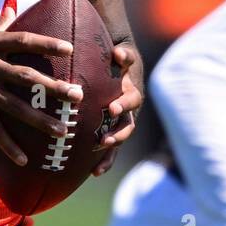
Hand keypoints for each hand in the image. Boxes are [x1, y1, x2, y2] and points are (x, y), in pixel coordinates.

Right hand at [0, 7, 83, 166]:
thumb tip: (14, 10)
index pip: (24, 41)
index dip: (47, 44)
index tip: (70, 49)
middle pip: (27, 77)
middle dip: (54, 87)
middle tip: (78, 96)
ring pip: (16, 107)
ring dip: (41, 121)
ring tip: (63, 130)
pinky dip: (9, 146)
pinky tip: (25, 160)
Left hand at [92, 43, 141, 175]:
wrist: (122, 68)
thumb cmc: (117, 60)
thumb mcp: (121, 55)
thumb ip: (123, 55)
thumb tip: (119, 52)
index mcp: (131, 92)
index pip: (131, 100)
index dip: (123, 105)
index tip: (112, 109)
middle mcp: (130, 110)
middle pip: (127, 124)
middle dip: (116, 133)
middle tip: (104, 139)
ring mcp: (123, 122)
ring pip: (119, 140)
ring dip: (111, 149)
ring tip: (98, 159)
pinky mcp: (114, 132)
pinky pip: (111, 150)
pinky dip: (105, 161)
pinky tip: (94, 173)